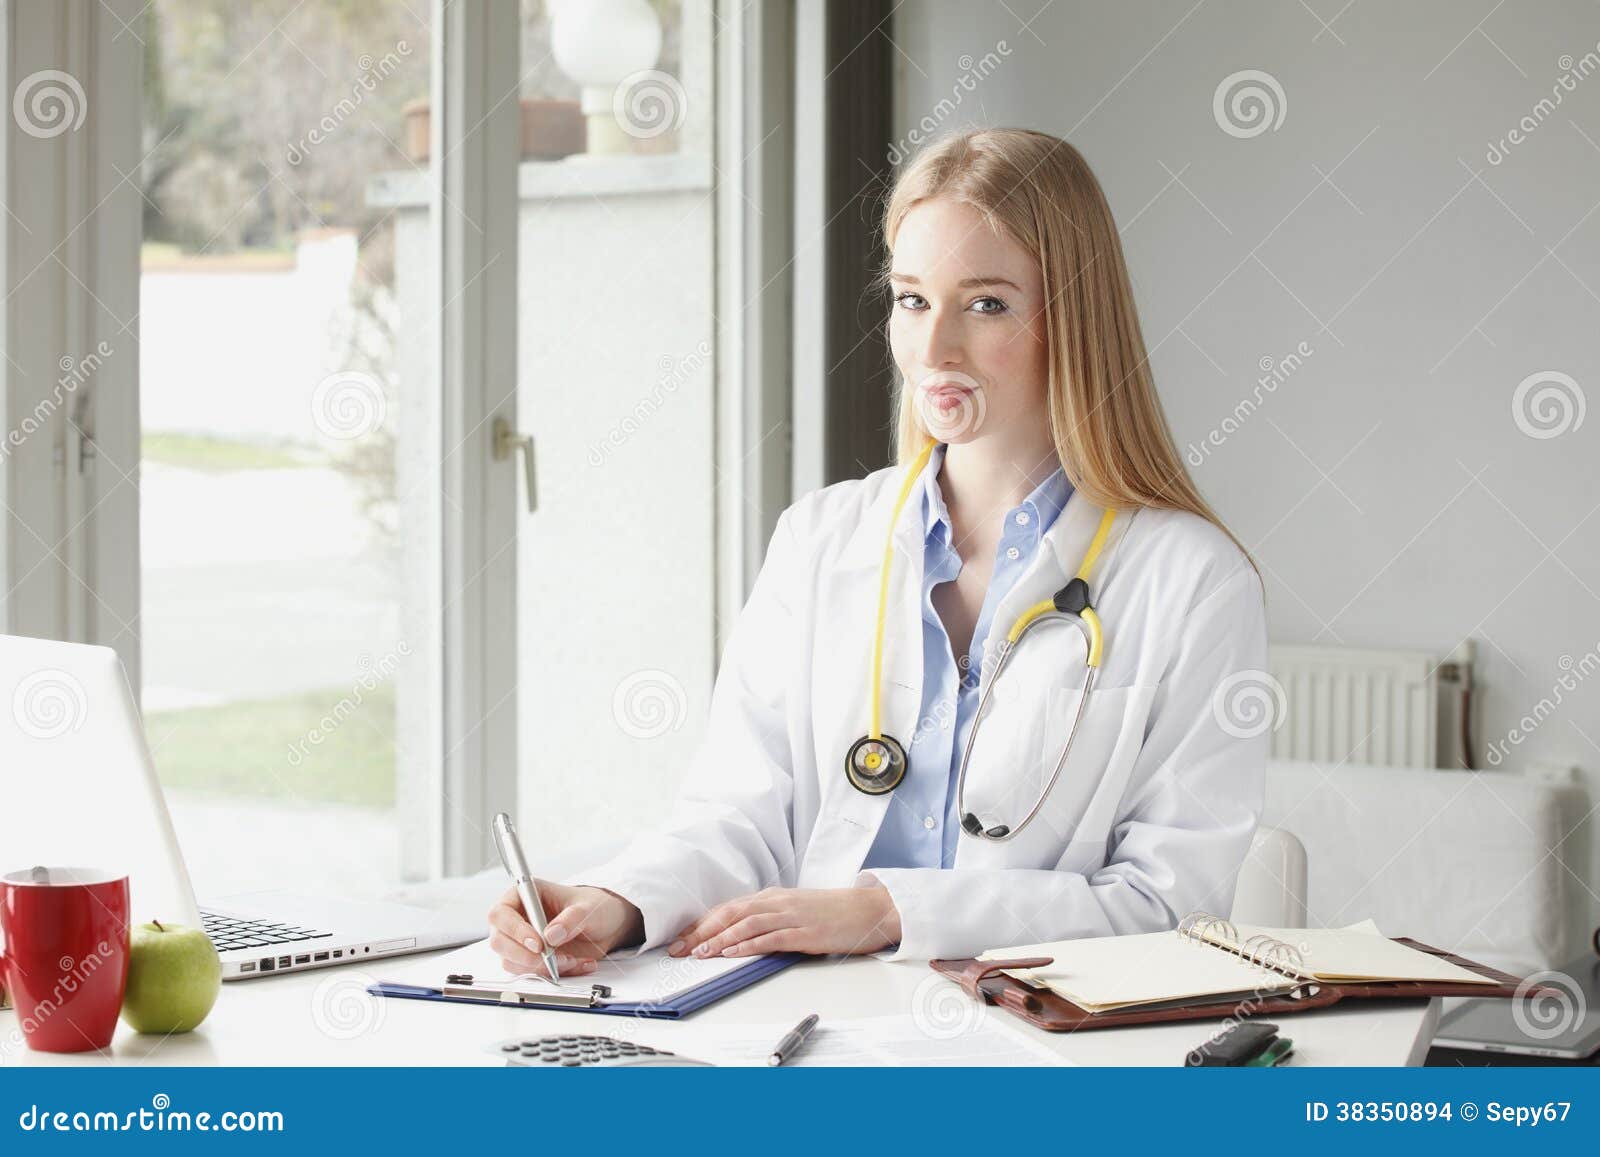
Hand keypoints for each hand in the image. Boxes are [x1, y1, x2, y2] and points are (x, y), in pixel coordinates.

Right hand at [486, 879, 643, 977]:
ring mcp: (522, 942)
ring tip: (573, 958)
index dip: (514, 930)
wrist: (605, 925)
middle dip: (523, 955)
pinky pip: (533, 974)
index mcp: (525, 895)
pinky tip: (578, 962)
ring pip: (512, 962)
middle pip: (499, 942)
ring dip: (542, 966)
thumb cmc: (593, 906)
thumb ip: (571, 918)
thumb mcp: (588, 908)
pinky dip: (555, 973)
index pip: (501, 913)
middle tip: (550, 958)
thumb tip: (551, 934)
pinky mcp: (532, 960)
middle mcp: (518, 919)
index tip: (537, 944)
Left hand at [666, 886, 901, 958]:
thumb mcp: (793, 910)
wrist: (866, 911)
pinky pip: (771, 938)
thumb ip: (768, 919)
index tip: (682, 938)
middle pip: (731, 914)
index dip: (703, 923)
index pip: (729, 908)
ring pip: (747, 923)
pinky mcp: (805, 933)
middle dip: (702, 931)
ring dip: (721, 939)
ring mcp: (791, 916)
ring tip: (701, 952)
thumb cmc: (830, 913)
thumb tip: (737, 936)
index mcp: (772, 897)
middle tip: (680, 948)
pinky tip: (734, 953)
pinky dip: (749, 945)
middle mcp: (778, 903)